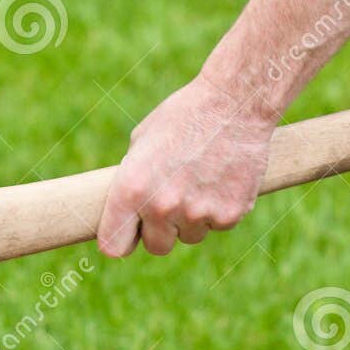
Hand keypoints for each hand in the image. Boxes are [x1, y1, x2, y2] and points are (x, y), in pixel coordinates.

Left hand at [97, 78, 275, 256]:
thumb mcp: (143, 142)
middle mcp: (162, 207)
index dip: (121, 240)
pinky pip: (218, 225)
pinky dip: (220, 208)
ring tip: (201, 180)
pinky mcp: (229, 215)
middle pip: (157, 246)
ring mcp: (197, 214)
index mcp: (131, 189)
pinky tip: (222, 178)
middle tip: (173, 201)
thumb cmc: (184, 116)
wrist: (235, 103)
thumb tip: (129, 213)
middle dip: (162, 230)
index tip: (130, 233)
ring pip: (190, 236)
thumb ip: (134, 182)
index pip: (114, 245)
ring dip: (193, 218)